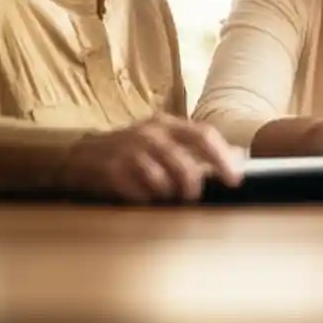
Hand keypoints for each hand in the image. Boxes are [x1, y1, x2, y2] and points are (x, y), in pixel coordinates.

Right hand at [59, 113, 242, 203]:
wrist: (82, 155)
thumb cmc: (134, 150)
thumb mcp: (166, 141)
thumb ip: (199, 149)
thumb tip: (240, 156)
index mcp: (168, 124)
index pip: (204, 135)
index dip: (223, 158)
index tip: (235, 180)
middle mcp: (150, 133)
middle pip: (183, 158)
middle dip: (194, 181)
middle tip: (194, 196)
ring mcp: (128, 150)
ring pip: (161, 179)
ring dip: (168, 193)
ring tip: (165, 195)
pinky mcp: (111, 170)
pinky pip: (138, 192)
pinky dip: (146, 199)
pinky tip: (143, 197)